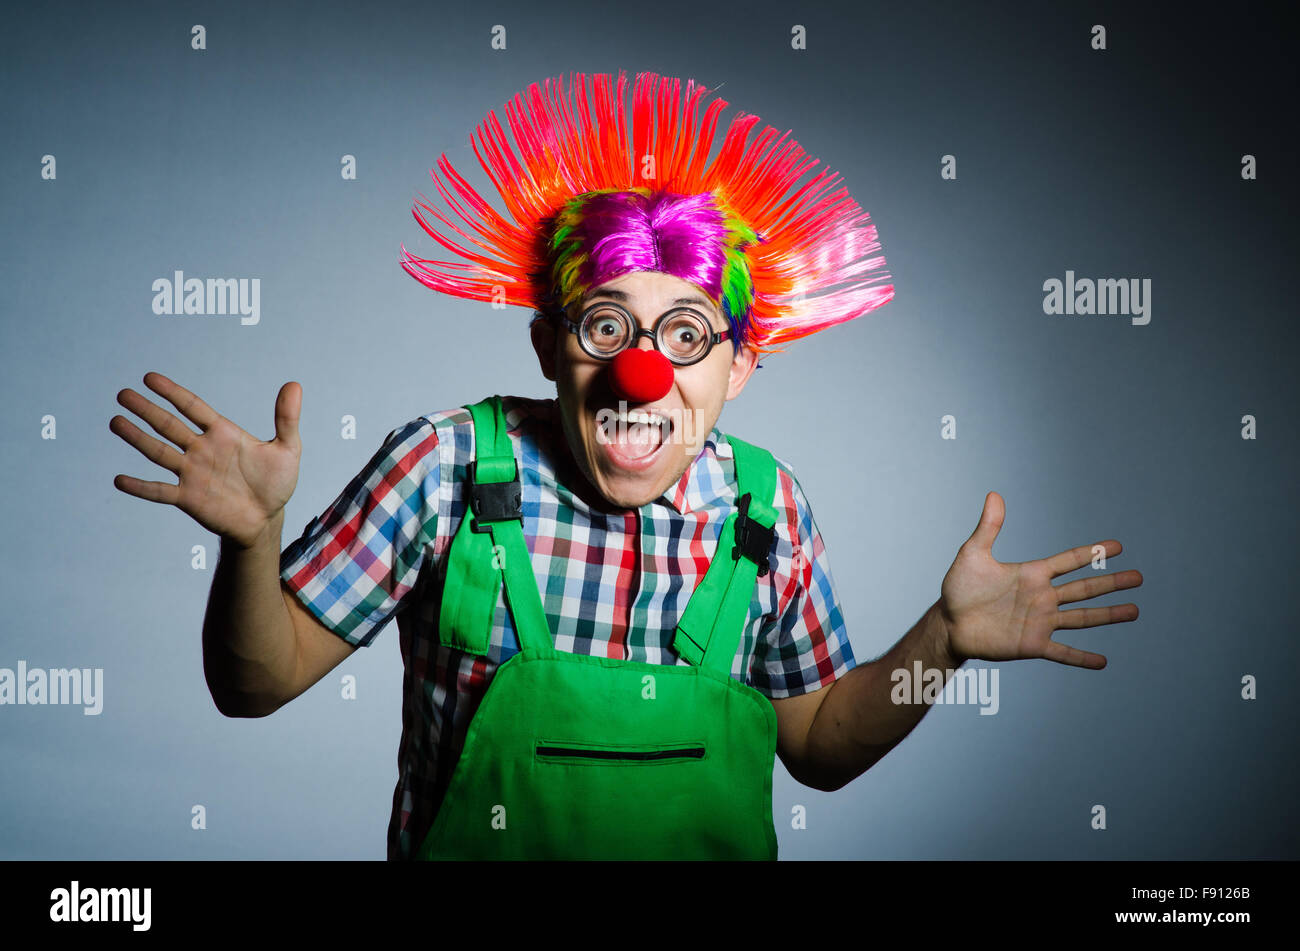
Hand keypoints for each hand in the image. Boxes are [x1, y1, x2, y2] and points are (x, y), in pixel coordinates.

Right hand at [110, 372, 302, 548]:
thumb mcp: (288, 449)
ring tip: (115, 421)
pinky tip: (119, 480)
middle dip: (146, 410)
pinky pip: (161, 491)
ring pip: (159, 453)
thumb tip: (294, 384)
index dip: (172, 393)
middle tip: (123, 394)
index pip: (193, 407)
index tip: (149, 378)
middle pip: (169, 426)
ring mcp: (192, 474)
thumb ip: (286, 418)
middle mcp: (202, 450)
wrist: (266, 519)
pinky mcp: (189, 499)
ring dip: (137, 438)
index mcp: (222, 434)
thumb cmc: (276, 483)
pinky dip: (141, 487)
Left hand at [938, 491, 1141, 669]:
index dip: (1092, 553)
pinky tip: (1103, 662)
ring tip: (1134, 611)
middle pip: (1084, 589)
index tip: (1118, 546)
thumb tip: (994, 494)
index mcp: (1032, 575)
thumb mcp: (973, 554)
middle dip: (1111, 583)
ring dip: (1108, 615)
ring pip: (1082, 618)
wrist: (948, 623)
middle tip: (1139, 577)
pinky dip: (1082, 657)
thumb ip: (988, 527)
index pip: (1069, 561)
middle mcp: (1042, 598)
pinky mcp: (1032, 645)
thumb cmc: (959, 589)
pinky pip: (1062, 652)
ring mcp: (1040, 622)